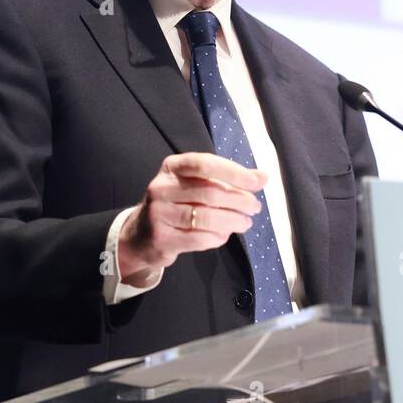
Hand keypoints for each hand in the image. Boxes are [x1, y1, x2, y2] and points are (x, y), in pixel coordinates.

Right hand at [117, 152, 266, 284]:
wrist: (140, 235)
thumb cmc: (175, 204)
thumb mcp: (194, 184)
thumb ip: (226, 179)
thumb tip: (262, 177)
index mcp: (172, 167)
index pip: (205, 164)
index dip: (233, 172)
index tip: (256, 182)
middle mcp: (161, 187)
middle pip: (209, 192)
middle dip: (238, 200)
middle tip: (254, 207)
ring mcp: (159, 214)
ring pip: (206, 217)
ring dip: (232, 221)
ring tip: (245, 223)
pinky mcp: (161, 238)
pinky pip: (199, 238)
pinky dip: (218, 237)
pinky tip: (225, 234)